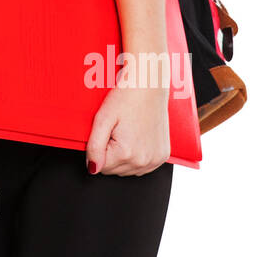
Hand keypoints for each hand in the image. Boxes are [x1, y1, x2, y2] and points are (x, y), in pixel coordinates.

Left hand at [86, 53, 171, 175]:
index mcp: (126, 153)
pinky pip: (143, 166)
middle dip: (110, 154)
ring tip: (127, 132)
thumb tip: (93, 169)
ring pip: (128, 170)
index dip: (98, 150)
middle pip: (114, 170)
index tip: (106, 132)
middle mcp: (143, 161)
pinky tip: (137, 138)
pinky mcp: (163, 156)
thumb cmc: (125, 97)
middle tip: (116, 130)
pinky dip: (137, 156)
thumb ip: (94, 147)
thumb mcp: (102, 119)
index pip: (99, 168)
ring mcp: (155, 160)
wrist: (149, 85)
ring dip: (124, 156)